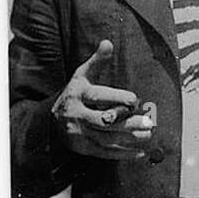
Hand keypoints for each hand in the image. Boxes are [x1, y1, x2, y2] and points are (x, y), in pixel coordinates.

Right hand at [51, 40, 154, 159]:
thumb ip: (97, 61)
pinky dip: (123, 155)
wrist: (50, 120)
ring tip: (148, 134)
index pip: (98, 96)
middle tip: (148, 122)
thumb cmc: (75, 93)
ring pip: (105, 138)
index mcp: (78, 94)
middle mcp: (77, 114)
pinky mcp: (82, 148)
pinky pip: (104, 153)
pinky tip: (140, 154)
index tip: (135, 99)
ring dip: (128, 138)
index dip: (117, 97)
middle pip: (103, 120)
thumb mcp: (82, 76)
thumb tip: (108, 42)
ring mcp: (78, 133)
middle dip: (126, 123)